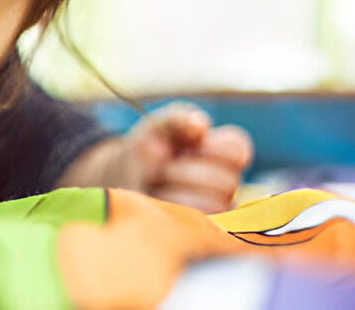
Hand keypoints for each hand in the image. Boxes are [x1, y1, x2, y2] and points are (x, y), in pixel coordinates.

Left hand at [58, 102, 253, 213]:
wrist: (118, 183)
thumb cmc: (145, 152)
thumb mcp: (155, 129)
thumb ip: (177, 119)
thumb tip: (200, 125)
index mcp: (222, 154)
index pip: (237, 147)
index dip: (209, 147)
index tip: (185, 146)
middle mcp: (226, 186)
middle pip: (225, 181)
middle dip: (182, 171)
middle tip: (160, 169)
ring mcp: (217, 214)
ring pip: (214, 206)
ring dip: (175, 193)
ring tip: (156, 188)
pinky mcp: (202, 236)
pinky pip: (199, 228)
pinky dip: (171, 213)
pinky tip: (158, 206)